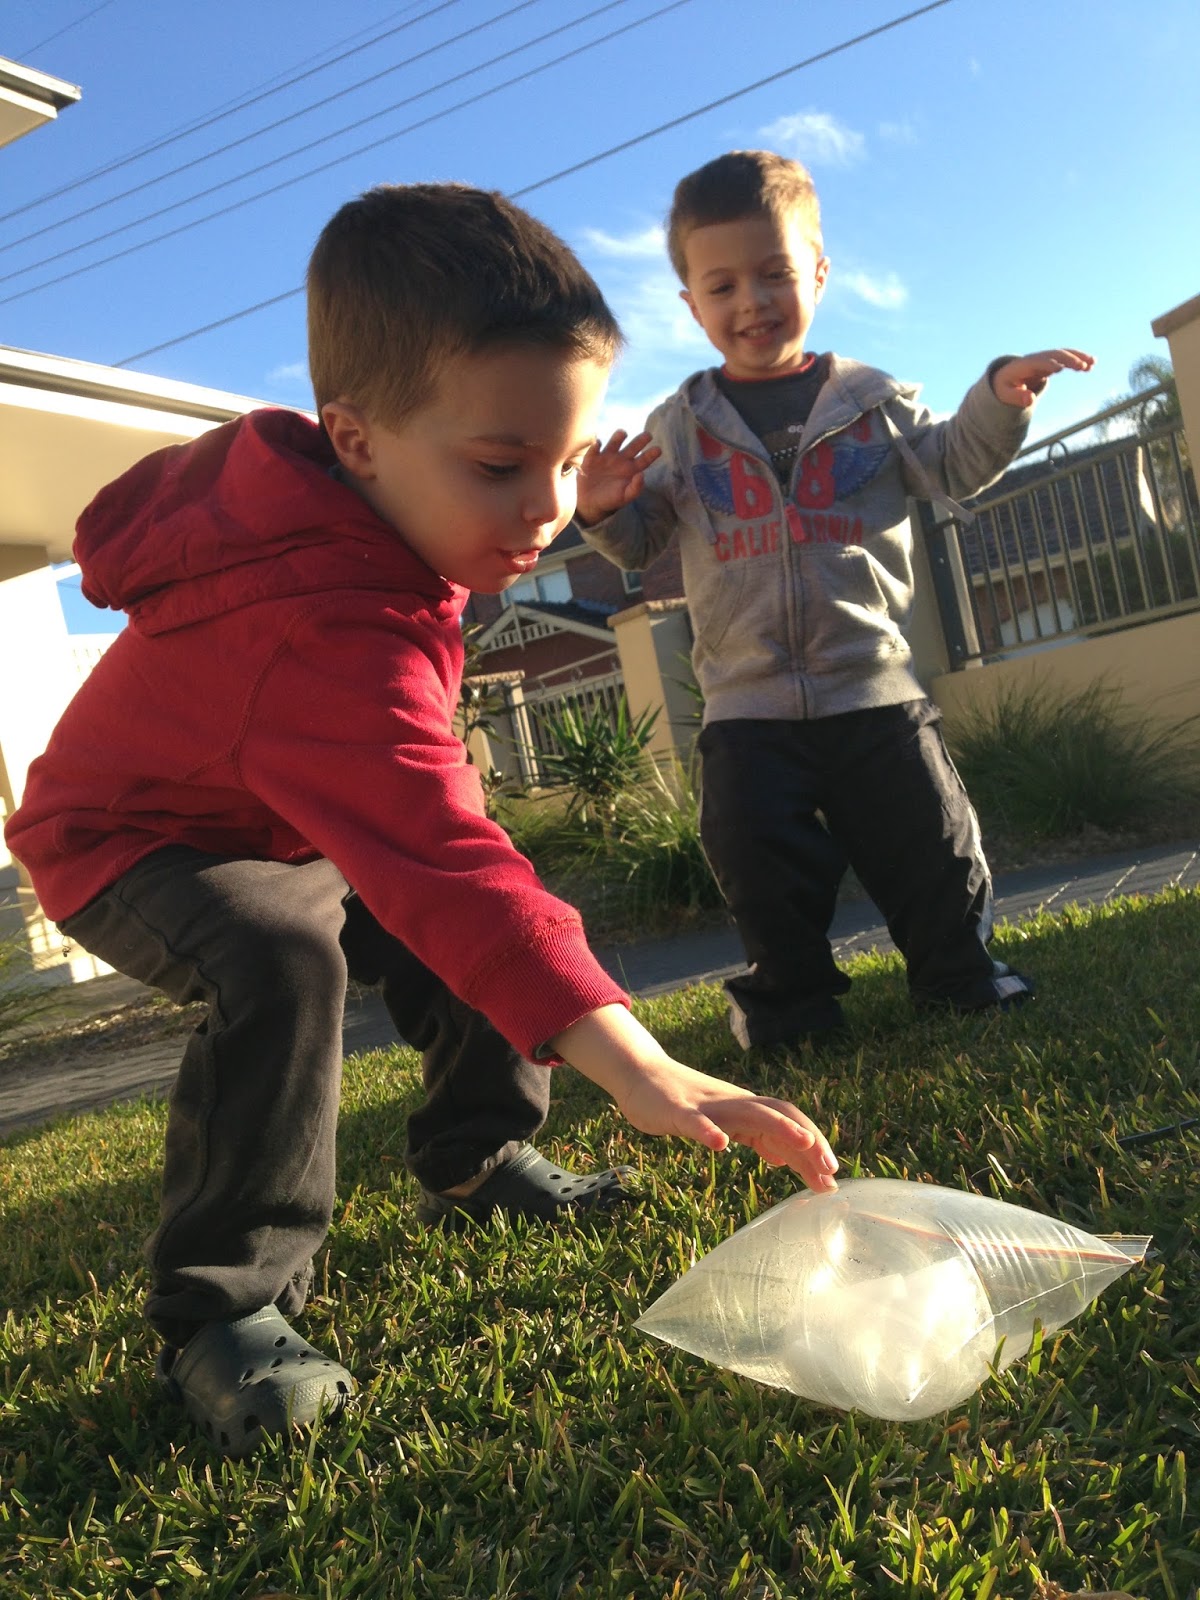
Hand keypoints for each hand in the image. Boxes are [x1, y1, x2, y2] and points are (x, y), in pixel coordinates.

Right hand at [552, 1005, 838, 1191]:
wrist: (641, 1074)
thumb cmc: (685, 1103)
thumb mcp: (727, 1123)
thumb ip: (756, 1137)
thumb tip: (785, 1158)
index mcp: (747, 1110)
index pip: (790, 1124)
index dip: (814, 1147)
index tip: (832, 1179)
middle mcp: (735, 1104)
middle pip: (781, 1117)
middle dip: (809, 1142)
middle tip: (830, 1172)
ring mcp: (708, 1105)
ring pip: (749, 1113)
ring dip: (779, 1127)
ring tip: (803, 1143)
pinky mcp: (678, 1110)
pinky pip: (696, 1121)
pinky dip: (709, 1131)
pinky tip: (720, 1145)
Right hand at [576, 430, 661, 524]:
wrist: (590, 503)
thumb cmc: (610, 501)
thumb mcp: (625, 497)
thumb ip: (635, 488)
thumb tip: (642, 474)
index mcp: (632, 469)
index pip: (645, 459)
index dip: (651, 454)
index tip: (658, 450)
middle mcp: (621, 460)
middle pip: (633, 446)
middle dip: (641, 440)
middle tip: (648, 435)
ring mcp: (607, 457)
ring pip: (615, 443)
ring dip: (619, 437)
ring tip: (623, 433)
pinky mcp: (592, 459)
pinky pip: (594, 450)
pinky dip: (595, 446)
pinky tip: (598, 444)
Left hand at [992, 348, 1093, 406]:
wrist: (1006, 377)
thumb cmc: (1005, 387)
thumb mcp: (1006, 395)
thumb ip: (1017, 398)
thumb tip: (1030, 400)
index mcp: (1024, 365)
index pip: (1038, 362)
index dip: (1048, 364)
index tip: (1060, 368)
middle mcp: (1037, 359)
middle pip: (1054, 355)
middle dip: (1068, 359)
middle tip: (1082, 366)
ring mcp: (1045, 359)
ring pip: (1063, 354)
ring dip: (1078, 357)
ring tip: (1092, 364)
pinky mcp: (1052, 362)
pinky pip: (1067, 358)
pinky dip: (1079, 359)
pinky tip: (1092, 364)